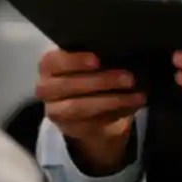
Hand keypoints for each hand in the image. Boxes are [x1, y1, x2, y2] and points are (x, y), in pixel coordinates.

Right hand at [34, 48, 144, 174]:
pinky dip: (115, 114)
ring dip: (111, 101)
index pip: (55, 61)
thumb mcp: (88, 60)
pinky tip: (132, 106)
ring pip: (78, 107)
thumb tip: (121, 52)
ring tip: (135, 96)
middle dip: (101, 82)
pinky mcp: (69, 128)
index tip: (97, 60)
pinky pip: (91, 123)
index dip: (75, 61)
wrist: (84, 102)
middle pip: (68, 86)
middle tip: (129, 78)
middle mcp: (45, 88)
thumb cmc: (87, 71)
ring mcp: (55, 111)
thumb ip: (98, 55)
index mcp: (49, 65)